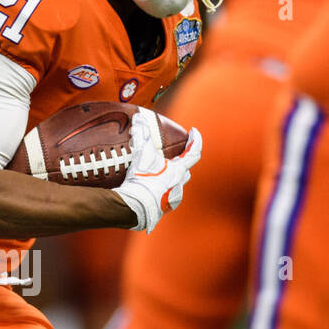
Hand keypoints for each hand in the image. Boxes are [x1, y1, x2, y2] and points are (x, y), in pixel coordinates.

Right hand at [114, 116, 201, 232]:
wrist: (133, 207)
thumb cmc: (141, 180)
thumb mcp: (141, 155)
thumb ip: (141, 135)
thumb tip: (139, 118)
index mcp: (177, 171)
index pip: (194, 152)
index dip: (196, 140)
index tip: (194, 132)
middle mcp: (178, 186)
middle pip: (186, 172)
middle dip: (182, 163)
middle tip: (174, 157)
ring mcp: (171, 200)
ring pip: (176, 187)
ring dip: (171, 180)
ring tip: (158, 176)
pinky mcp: (162, 210)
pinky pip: (165, 200)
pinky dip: (160, 194)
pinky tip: (150, 192)